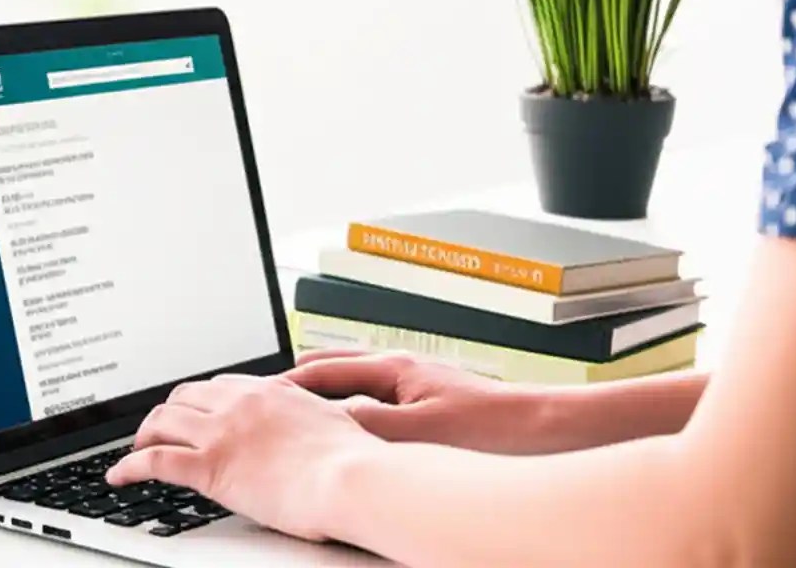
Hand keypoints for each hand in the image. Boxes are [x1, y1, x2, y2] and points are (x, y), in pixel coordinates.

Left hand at [106, 374, 381, 540]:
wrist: (354, 477)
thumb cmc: (354, 459)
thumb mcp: (329, 422)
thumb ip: (306, 418)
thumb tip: (308, 428)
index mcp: (268, 391)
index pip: (219, 386)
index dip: (200, 401)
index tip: (195, 413)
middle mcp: (239, 403)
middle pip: (184, 396)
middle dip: (167, 413)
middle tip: (160, 431)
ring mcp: (222, 432)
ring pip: (161, 421)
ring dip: (143, 435)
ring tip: (136, 450)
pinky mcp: (210, 466)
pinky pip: (154, 461)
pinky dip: (128, 466)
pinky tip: (120, 476)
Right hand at [285, 350, 547, 454]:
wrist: (538, 427)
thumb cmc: (489, 427)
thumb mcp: (420, 430)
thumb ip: (370, 422)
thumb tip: (327, 418)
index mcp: (393, 367)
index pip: (322, 370)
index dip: (285, 383)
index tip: (257, 394)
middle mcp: (400, 367)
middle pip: (332, 366)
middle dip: (296, 379)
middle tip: (265, 395)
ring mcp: (413, 380)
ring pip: (352, 379)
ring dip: (322, 390)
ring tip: (296, 406)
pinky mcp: (426, 398)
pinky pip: (371, 393)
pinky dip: (347, 402)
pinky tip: (347, 422)